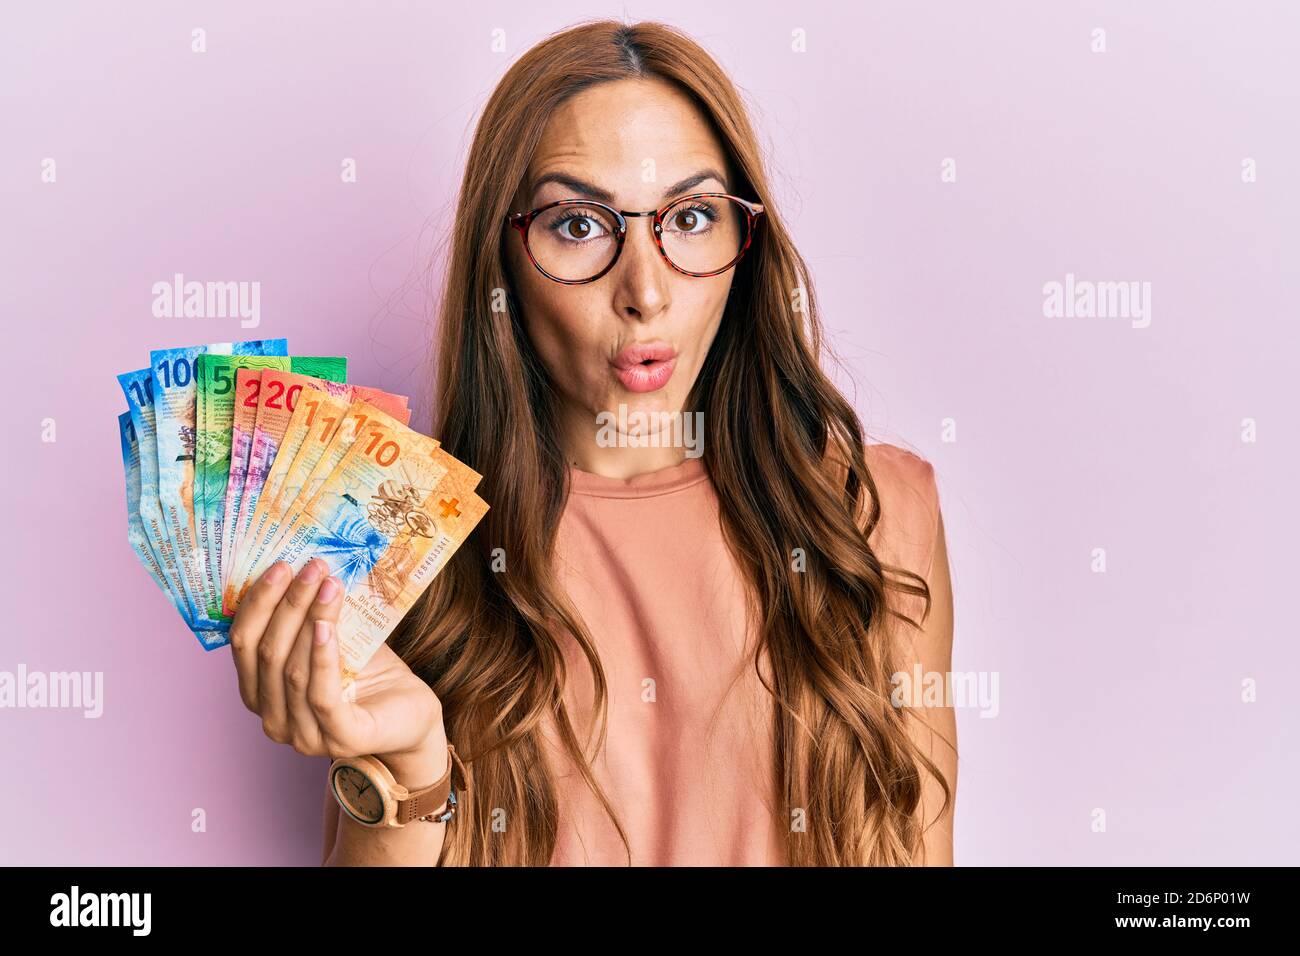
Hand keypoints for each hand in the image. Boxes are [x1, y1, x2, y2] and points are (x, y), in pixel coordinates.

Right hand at [228, 558, 446, 779]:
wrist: (412, 715)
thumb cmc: (369, 676)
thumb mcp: (335, 639)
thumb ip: (314, 615)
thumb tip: (307, 564)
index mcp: (261, 694)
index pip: (244, 644)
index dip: (258, 603)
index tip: (280, 566)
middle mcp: (274, 720)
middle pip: (267, 654)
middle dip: (287, 604)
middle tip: (311, 567)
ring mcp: (304, 736)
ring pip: (293, 671)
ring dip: (309, 619)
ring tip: (329, 585)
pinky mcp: (341, 739)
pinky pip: (321, 694)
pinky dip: (322, 656)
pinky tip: (326, 626)